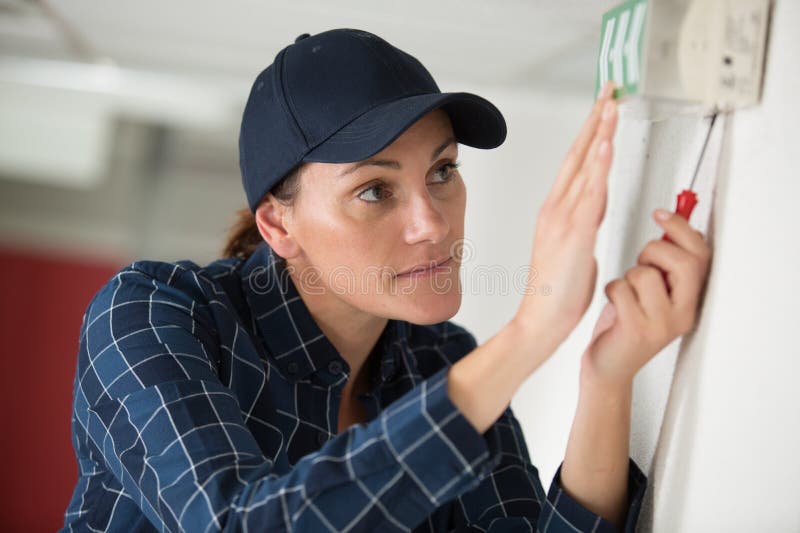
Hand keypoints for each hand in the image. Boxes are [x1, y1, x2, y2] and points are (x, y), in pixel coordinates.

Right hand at [514, 81, 617, 346]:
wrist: (541, 319)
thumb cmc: (557, 290)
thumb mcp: (575, 247)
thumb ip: (584, 221)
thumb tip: (595, 205)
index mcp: (556, 210)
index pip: (577, 162)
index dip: (592, 132)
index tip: (604, 106)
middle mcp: (556, 208)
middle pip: (579, 154)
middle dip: (596, 119)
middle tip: (610, 89)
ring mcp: (562, 219)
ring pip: (584, 167)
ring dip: (599, 133)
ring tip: (612, 104)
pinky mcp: (573, 234)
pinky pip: (588, 193)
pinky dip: (598, 166)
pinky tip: (606, 145)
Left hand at [580, 209, 712, 386]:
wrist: (609, 366)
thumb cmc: (626, 324)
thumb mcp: (653, 292)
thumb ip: (665, 266)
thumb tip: (670, 225)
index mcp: (690, 300)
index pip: (701, 256)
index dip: (682, 229)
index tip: (662, 214)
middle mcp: (682, 314)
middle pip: (681, 261)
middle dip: (653, 252)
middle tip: (640, 263)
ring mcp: (661, 324)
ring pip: (644, 273)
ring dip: (626, 276)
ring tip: (625, 294)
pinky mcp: (637, 330)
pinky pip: (621, 288)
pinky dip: (611, 289)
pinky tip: (613, 305)